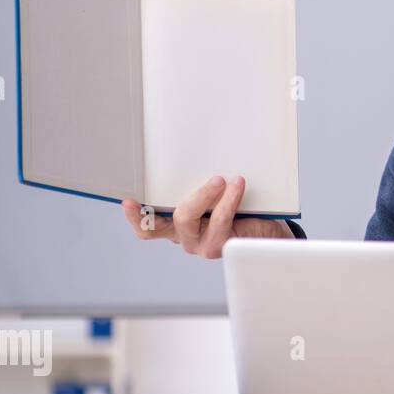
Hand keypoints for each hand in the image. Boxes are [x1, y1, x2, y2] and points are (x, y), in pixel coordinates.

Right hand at [121, 175, 291, 258]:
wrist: (266, 231)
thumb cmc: (239, 208)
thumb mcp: (215, 192)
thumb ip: (199, 180)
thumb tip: (193, 147)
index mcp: (174, 223)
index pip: (146, 225)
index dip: (134, 216)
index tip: (127, 200)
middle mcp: (183, 236)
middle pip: (159, 224)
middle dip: (168, 201)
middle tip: (203, 180)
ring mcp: (200, 244)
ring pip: (187, 218)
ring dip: (204, 194)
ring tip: (221, 179)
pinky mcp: (218, 246)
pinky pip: (219, 219)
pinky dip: (228, 198)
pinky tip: (237, 184)